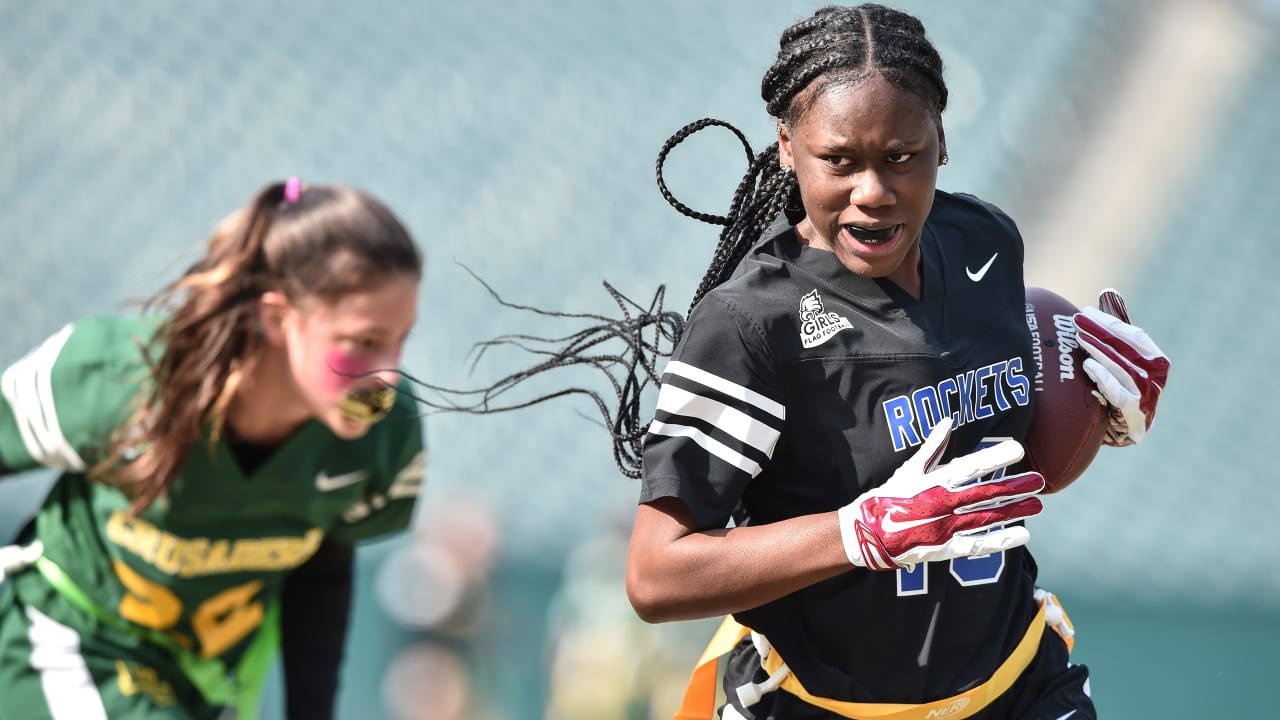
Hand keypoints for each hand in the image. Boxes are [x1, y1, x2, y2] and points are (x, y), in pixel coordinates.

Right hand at [837, 418, 1044, 570]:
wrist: (868, 532)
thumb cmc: (889, 496)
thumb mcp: (909, 469)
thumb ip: (932, 447)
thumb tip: (947, 422)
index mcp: (933, 481)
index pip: (970, 467)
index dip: (994, 458)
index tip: (1018, 450)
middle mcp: (942, 504)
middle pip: (985, 494)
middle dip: (1014, 487)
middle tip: (1038, 481)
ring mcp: (945, 527)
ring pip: (986, 518)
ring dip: (1013, 511)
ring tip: (1037, 505)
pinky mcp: (945, 548)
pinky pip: (977, 545)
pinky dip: (1000, 541)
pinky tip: (1021, 535)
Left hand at [1073, 289, 1170, 445]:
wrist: (1122, 430)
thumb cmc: (1122, 387)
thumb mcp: (1121, 356)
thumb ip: (1117, 327)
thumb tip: (1108, 292)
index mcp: (1156, 359)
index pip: (1133, 335)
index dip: (1109, 322)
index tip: (1085, 311)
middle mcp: (1155, 377)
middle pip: (1126, 349)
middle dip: (1100, 333)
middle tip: (1076, 320)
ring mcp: (1146, 396)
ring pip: (1120, 368)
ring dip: (1098, 351)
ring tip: (1078, 337)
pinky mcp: (1134, 414)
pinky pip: (1118, 393)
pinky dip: (1104, 378)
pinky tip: (1087, 365)